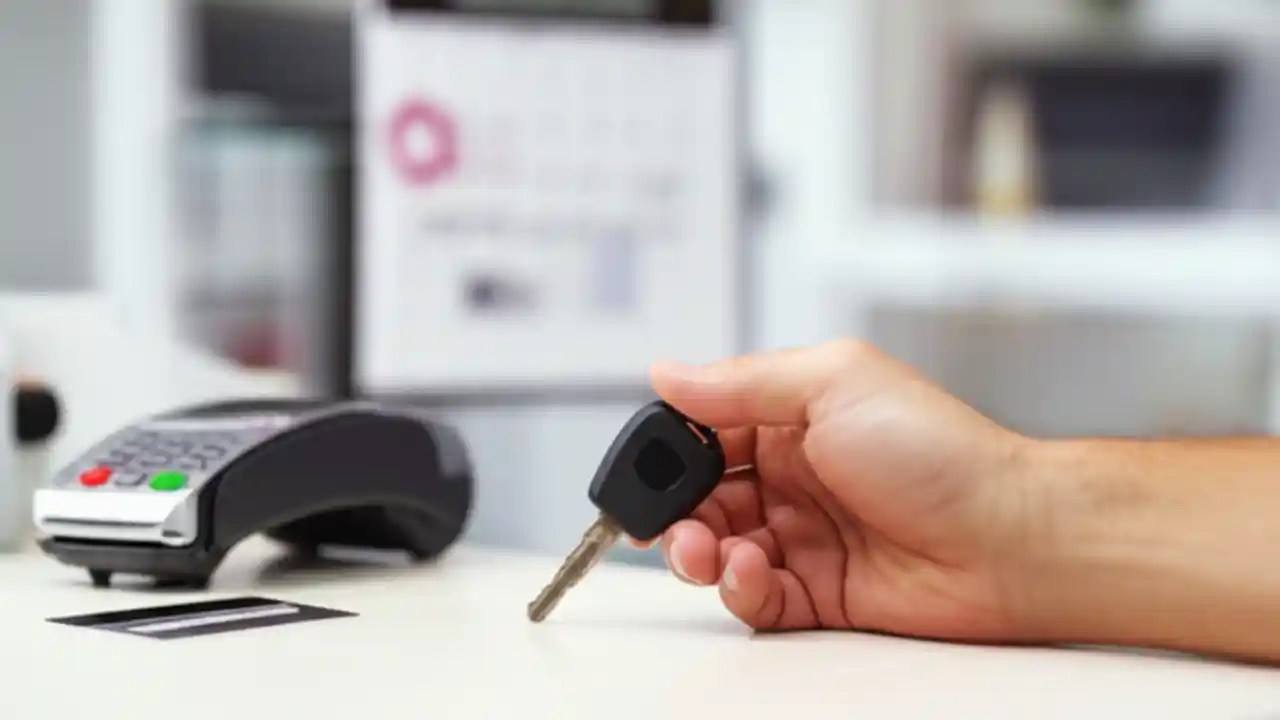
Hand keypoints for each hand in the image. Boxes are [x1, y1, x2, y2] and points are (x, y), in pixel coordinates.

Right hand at [645, 339, 1039, 639]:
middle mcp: (794, 477)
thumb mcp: (833, 383)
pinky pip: (755, 596)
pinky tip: (751, 573)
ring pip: (719, 549)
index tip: (643, 471)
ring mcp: (805, 536)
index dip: (668, 453)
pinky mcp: (819, 593)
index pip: (705, 431)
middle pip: (702, 497)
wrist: (1011, 539)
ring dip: (699, 552)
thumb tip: (667, 371)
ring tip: (708, 551)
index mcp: (793, 419)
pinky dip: (739, 589)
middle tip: (670, 524)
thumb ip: (742, 382)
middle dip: (675, 512)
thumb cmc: (939, 451)